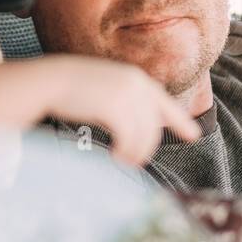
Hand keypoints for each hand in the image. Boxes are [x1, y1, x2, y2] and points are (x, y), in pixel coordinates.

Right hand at [0, 55, 200, 166]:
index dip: (179, 120)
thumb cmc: (68, 90)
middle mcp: (137, 84)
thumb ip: (122, 104)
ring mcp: (128, 95)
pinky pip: (131, 138)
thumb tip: (134, 130)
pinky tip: (114, 156)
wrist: (49, 81)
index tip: (193, 135)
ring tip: (121, 160)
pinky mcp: (118, 107)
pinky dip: (126, 153)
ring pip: (145, 135)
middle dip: (147, 147)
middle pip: (154, 126)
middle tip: (131, 162)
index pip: (162, 102)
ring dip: (135, 153)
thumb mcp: (103, 91)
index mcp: (134, 78)